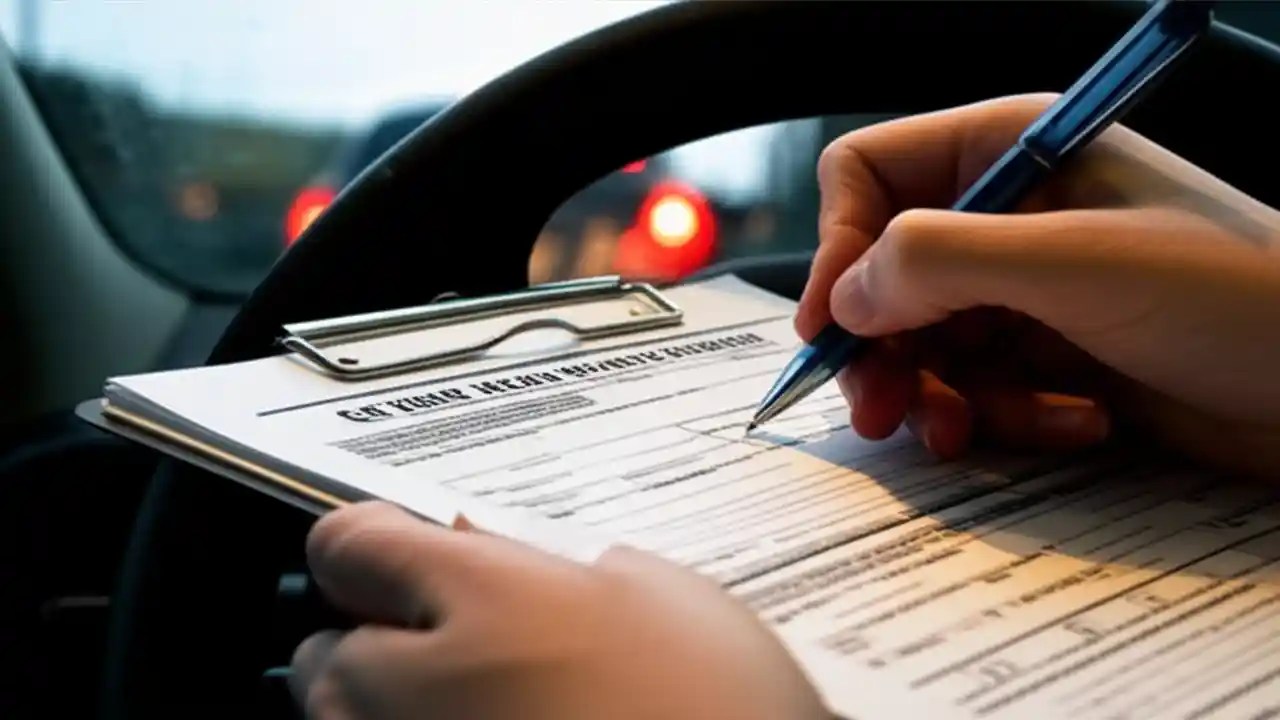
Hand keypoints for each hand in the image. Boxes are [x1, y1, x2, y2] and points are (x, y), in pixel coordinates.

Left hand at [290, 502, 830, 719]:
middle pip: (328, 651)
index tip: (389, 552)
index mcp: (485, 601)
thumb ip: (563, 566)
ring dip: (388, 709)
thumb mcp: (663, 595)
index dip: (370, 543)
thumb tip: (516, 562)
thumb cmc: (727, 715)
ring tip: (483, 707)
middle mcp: (422, 690)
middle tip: (452, 645)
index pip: (349, 541)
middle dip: (374, 640)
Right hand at [798, 93, 1279, 478]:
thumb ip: (941, 263)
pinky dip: (1008, 417)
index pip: (868, 177)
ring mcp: (1031, 288)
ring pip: (924, 344)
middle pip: (883, 274)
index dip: (837, 249)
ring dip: (941, 398)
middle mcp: (1009, 216)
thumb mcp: (1078, 266)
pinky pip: (981, 388)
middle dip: (882, 349)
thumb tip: (844, 296)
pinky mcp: (1054, 354)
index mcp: (1009, 154)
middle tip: (883, 411)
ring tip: (966, 433)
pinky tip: (1071, 423)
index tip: (833, 328)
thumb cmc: (1240, 298)